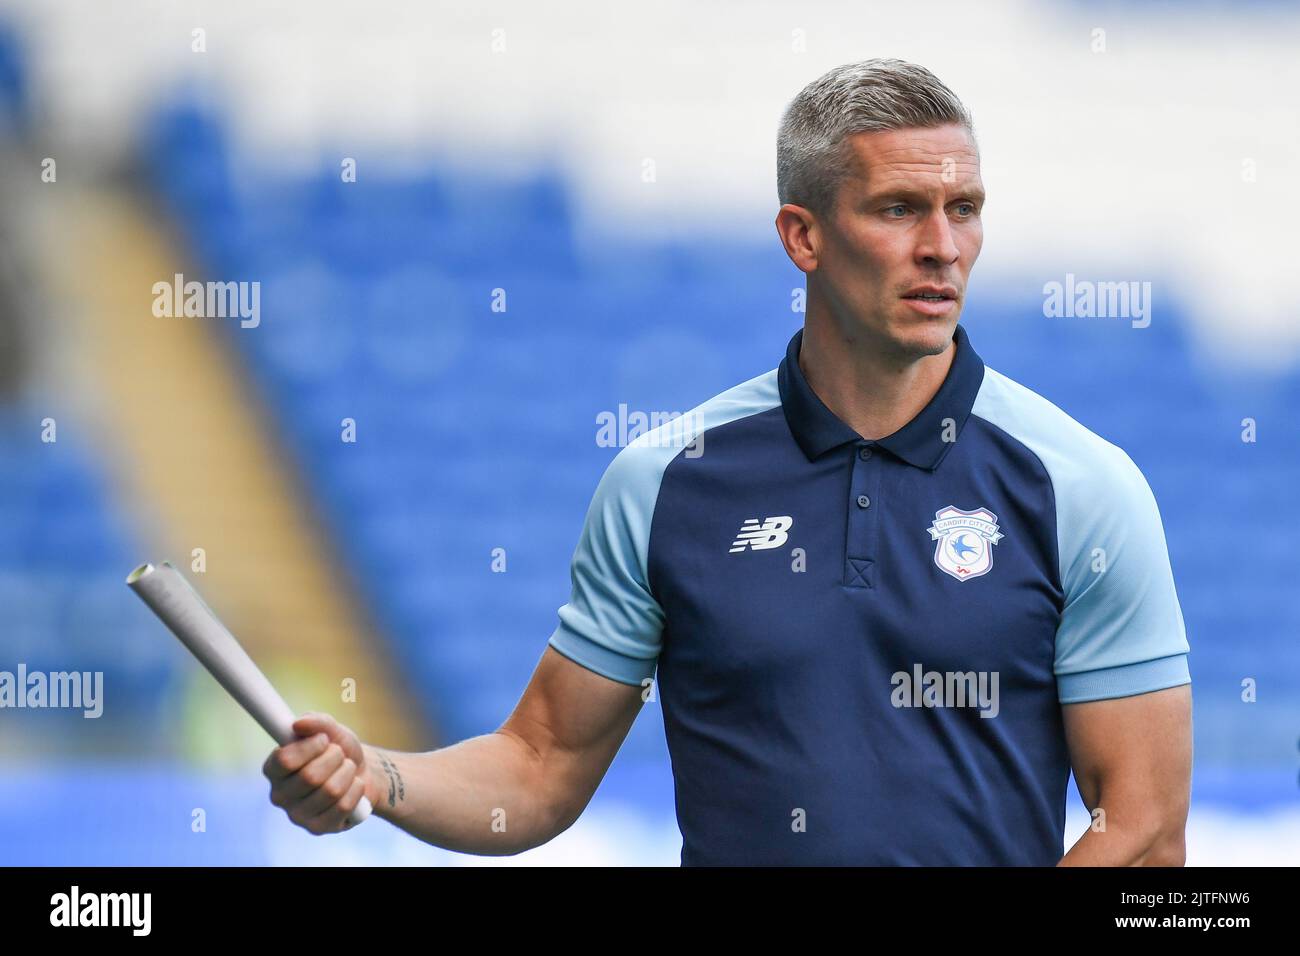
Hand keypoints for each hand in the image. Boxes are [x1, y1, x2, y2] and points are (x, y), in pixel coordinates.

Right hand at [263, 712, 371, 834]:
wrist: (361, 772)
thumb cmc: (338, 750)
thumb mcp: (331, 729)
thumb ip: (315, 721)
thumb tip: (298, 724)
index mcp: (274, 768)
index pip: (284, 760)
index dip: (309, 747)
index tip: (324, 739)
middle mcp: (279, 795)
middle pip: (310, 777)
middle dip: (334, 758)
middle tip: (339, 754)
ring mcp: (297, 815)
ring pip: (330, 791)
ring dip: (348, 772)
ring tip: (348, 768)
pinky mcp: (317, 828)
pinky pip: (343, 806)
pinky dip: (356, 789)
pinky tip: (354, 785)